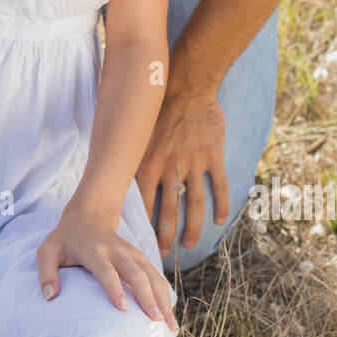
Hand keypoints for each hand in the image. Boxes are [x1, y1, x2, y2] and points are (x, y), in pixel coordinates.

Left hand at [36, 202, 177, 330]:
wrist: (89, 215)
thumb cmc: (65, 239)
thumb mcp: (47, 250)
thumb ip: (46, 272)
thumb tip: (50, 296)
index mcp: (94, 251)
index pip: (106, 271)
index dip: (115, 289)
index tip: (124, 309)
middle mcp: (118, 251)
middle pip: (137, 274)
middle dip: (148, 298)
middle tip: (156, 322)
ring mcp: (132, 254)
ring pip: (152, 276)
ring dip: (163, 299)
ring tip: (170, 326)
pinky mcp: (141, 258)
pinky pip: (157, 276)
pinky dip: (165, 295)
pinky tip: (170, 315)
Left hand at [135, 88, 228, 257]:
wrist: (187, 84)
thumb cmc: (158, 107)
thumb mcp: (138, 132)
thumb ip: (133, 156)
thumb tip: (117, 175)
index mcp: (148, 162)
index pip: (143, 202)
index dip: (142, 224)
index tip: (139, 239)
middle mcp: (170, 166)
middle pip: (168, 209)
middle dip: (166, 233)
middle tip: (164, 252)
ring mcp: (193, 162)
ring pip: (194, 203)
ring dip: (192, 226)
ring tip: (189, 243)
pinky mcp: (212, 155)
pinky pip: (218, 185)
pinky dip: (220, 204)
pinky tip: (218, 221)